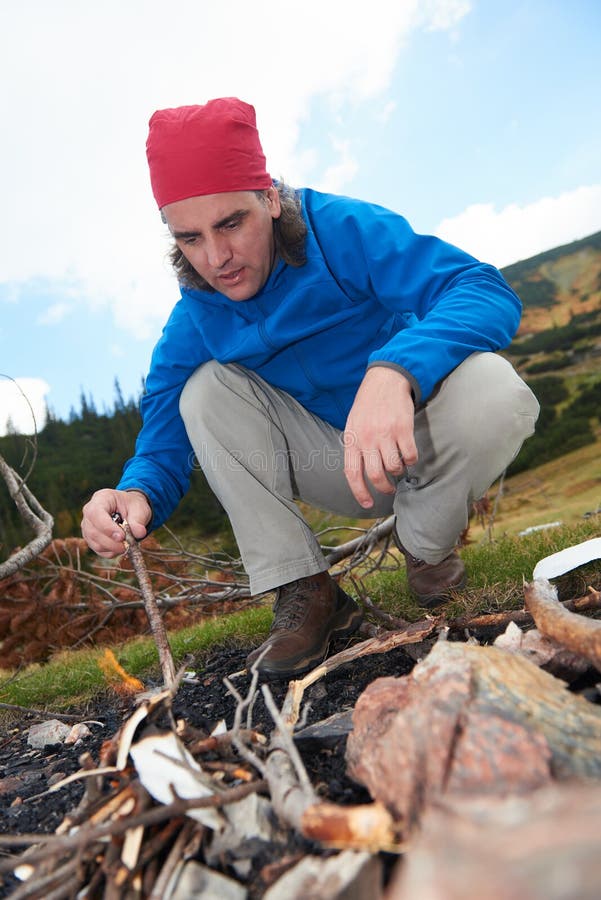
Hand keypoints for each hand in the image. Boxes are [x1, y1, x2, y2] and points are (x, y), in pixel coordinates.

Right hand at [81, 489, 151, 556]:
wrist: (129, 510)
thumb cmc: (132, 506)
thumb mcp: (139, 509)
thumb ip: (138, 520)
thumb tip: (139, 533)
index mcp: (101, 499)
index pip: (95, 513)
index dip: (107, 528)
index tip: (122, 537)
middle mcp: (89, 512)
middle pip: (93, 531)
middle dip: (112, 542)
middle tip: (128, 545)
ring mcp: (88, 527)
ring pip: (95, 543)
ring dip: (113, 548)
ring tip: (127, 544)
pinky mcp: (91, 539)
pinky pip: (99, 550)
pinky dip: (112, 552)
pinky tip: (121, 546)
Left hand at [343, 367, 417, 507]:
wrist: (385, 380)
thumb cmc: (368, 404)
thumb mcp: (353, 423)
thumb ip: (355, 446)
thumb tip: (357, 471)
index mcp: (352, 438)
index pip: (352, 473)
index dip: (359, 492)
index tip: (367, 504)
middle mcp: (367, 438)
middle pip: (375, 475)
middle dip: (383, 488)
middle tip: (388, 489)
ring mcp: (385, 434)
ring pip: (394, 467)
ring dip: (398, 472)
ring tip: (398, 466)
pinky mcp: (403, 429)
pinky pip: (409, 455)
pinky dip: (411, 460)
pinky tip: (408, 455)